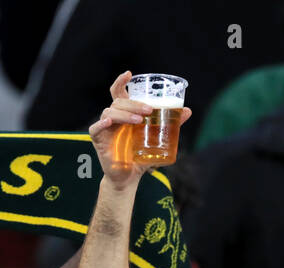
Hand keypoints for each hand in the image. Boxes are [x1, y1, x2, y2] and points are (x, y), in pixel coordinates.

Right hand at [88, 71, 193, 189]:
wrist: (130, 177)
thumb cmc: (141, 156)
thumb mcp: (157, 138)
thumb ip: (170, 124)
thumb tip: (187, 110)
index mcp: (125, 114)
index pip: (119, 92)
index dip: (121, 81)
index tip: (130, 73)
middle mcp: (113, 117)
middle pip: (119, 102)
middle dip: (134, 104)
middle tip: (149, 110)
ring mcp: (105, 127)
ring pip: (110, 112)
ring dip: (125, 114)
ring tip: (139, 120)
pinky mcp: (98, 140)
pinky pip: (96, 128)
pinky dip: (101, 124)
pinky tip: (109, 122)